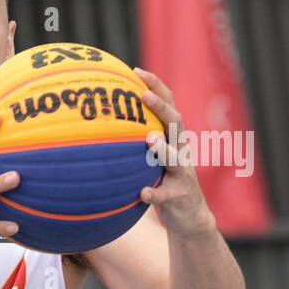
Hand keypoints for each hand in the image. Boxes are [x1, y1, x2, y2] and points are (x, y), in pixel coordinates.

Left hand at [135, 67, 216, 236]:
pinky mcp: (179, 196)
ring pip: (175, 157)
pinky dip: (155, 193)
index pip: (168, 106)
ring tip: (148, 139)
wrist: (190, 217)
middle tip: (143, 95)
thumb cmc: (164, 182)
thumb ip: (135, 143)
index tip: (136, 71)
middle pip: (176, 123)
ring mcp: (183, 173)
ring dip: (162, 148)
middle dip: (162, 107)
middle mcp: (181, 151)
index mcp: (174, 139)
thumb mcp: (151, 160)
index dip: (156, 87)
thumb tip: (98, 126)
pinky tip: (143, 193)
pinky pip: (166, 195)